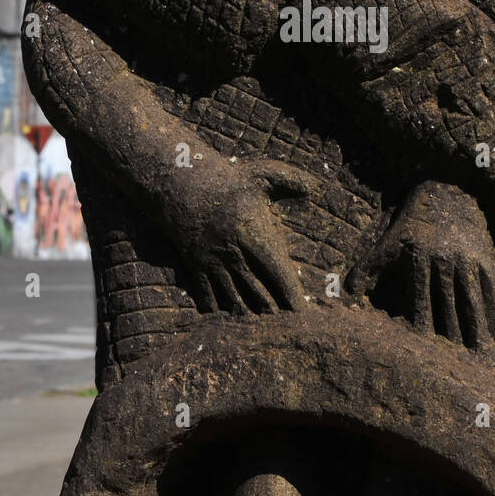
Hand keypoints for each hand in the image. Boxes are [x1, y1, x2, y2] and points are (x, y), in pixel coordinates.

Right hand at [166, 155, 316, 315]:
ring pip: (232, 293)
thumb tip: (315, 188)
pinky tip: (221, 313)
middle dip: (270, 306)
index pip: (275, 269)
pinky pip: (205, 290)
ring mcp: (211, 259)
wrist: (179, 183)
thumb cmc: (225, 178)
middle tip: (284, 321)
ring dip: (245, 309)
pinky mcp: (195, 261)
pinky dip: (213, 304)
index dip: (289, 291)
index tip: (300, 307)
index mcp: (250, 232)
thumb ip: (289, 180)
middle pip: (256, 287)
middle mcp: (231, 251)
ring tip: (258, 321)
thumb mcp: (260, 174)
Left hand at [346, 181, 494, 346]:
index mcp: (420, 257)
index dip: (422, 318)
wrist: (444, 189)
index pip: (420, 294)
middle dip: (452, 328)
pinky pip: (492, 287)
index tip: (423, 341)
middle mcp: (444, 258)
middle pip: (449, 300)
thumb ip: (369, 267)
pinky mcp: (483, 257)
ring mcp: (466, 257)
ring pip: (473, 296)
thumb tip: (348, 293)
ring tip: (480, 349)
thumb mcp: (389, 240)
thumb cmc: (411, 222)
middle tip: (456, 354)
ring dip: (478, 323)